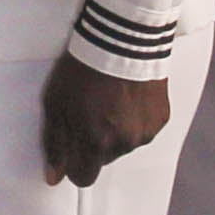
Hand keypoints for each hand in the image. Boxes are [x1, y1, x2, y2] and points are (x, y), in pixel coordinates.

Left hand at [41, 58, 174, 187]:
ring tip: (110, 99)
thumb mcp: (56, 104)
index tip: (72, 145)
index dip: (74, 163)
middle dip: (95, 143)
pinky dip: (135, 118)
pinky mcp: (161, 117)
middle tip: (90, 111)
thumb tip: (54, 176)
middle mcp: (124, 143)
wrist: (121, 38)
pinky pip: (143, 128)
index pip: (83, 177)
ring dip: (116, 130)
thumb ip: (56, 144)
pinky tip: (127, 96)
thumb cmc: (84, 68)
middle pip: (104, 159)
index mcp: (96, 143)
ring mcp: (145, 131)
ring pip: (124, 144)